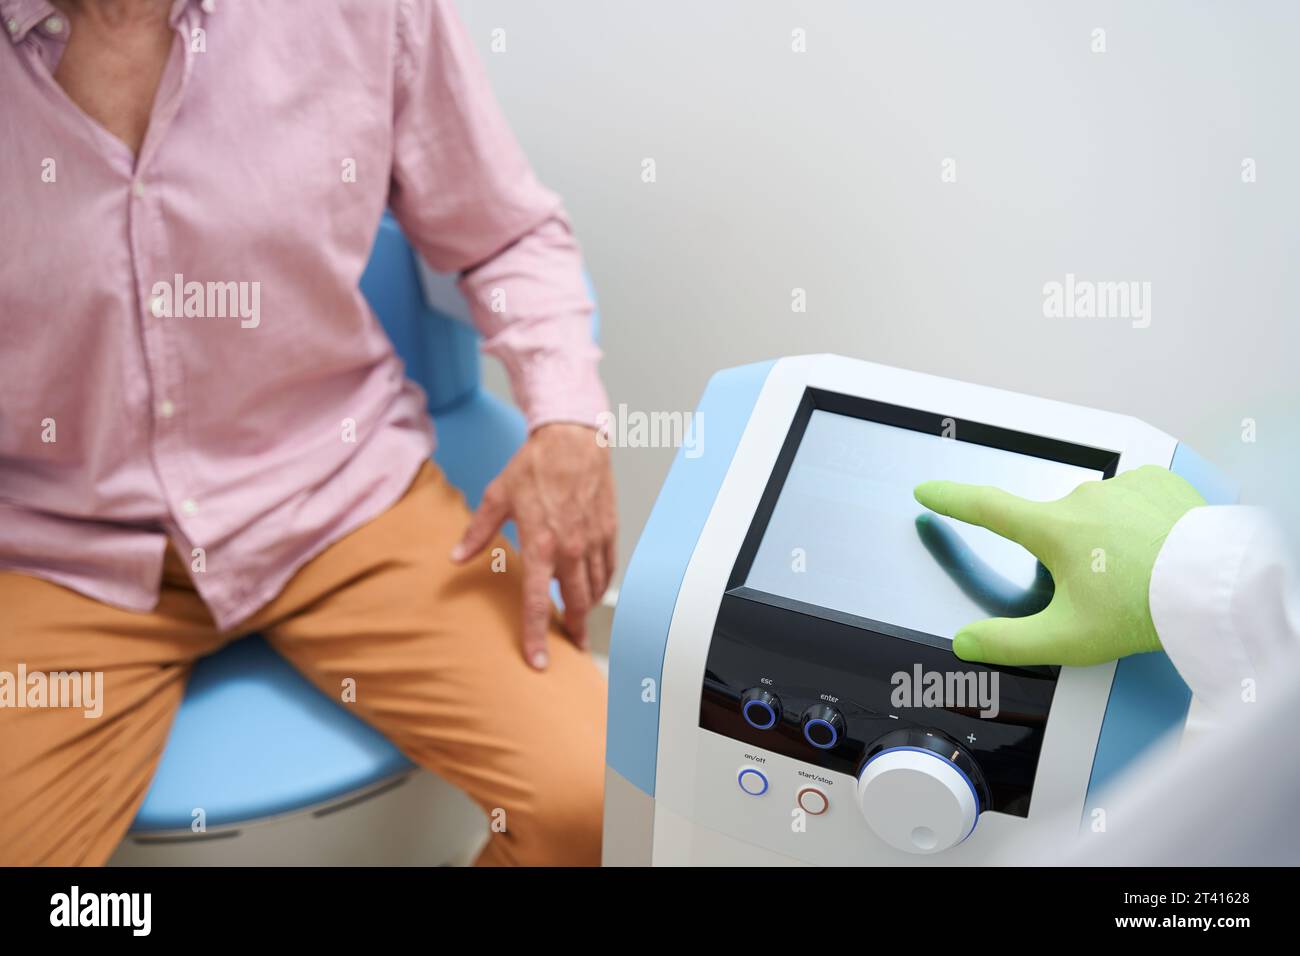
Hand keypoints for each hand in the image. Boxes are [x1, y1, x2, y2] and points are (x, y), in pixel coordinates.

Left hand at [451, 423, 616, 669]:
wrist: (573, 439)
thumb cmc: (535, 465)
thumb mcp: (497, 497)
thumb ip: (478, 533)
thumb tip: (456, 558)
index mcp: (540, 544)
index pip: (537, 602)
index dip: (536, 636)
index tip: (537, 661)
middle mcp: (571, 548)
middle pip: (576, 603)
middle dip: (574, 630)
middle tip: (573, 649)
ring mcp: (593, 540)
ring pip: (595, 588)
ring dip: (588, 607)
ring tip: (582, 620)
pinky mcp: (609, 530)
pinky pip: (608, 567)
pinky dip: (601, 583)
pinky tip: (594, 587)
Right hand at [913, 465, 1204, 666]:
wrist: (1215, 587)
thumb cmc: (1144, 609)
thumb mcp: (1066, 638)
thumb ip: (1007, 643)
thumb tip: (965, 643)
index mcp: (1052, 529)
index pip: (985, 508)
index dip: (950, 499)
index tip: (928, 490)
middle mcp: (1082, 498)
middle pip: (1052, 528)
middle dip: (1065, 557)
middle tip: (1098, 593)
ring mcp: (1122, 486)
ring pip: (1095, 515)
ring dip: (1104, 540)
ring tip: (1136, 576)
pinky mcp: (1158, 483)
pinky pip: (1132, 501)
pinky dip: (1136, 523)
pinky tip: (1154, 550)